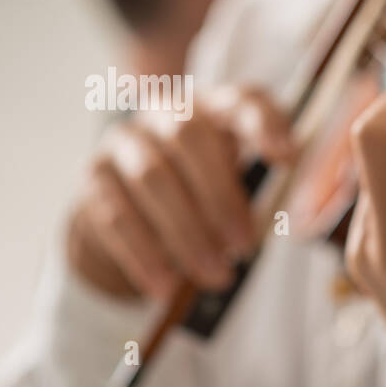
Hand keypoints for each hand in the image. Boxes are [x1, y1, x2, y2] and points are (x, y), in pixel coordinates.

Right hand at [67, 87, 294, 300]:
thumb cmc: (201, 193)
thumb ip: (262, 188)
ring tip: (215, 275)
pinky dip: (144, 255)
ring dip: (187, 233)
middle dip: (220, 196)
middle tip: (243, 247)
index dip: (266, 125)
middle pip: (189, 136)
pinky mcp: (94, 177)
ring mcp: (125, 140)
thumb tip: (291, 217)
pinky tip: (166, 286)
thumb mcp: (238, 184)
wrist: (132, 212)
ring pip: (152, 178)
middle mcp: (166, 111)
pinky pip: (116, 215)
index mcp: (215, 108)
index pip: (243, 101)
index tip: (289, 158)